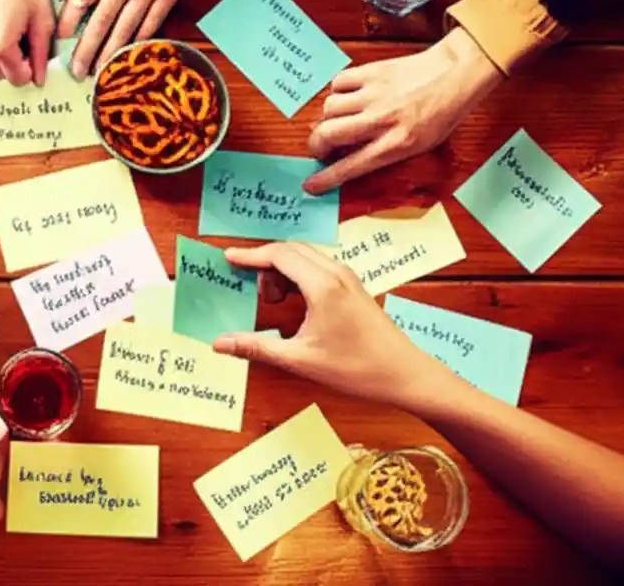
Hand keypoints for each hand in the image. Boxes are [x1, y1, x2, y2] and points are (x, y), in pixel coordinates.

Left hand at [57, 0, 210, 78]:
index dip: (69, 20)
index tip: (61, 37)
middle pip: (100, 22)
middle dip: (86, 50)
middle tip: (76, 71)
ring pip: (124, 29)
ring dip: (110, 53)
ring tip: (100, 72)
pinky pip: (151, 25)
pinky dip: (139, 42)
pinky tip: (130, 56)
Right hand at [211, 243, 463, 411]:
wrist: (405, 374)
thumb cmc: (356, 368)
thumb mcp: (300, 359)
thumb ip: (257, 347)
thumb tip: (219, 343)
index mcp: (322, 285)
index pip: (279, 255)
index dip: (250, 255)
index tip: (227, 258)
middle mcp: (336, 273)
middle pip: (291, 250)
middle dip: (265, 264)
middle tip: (251, 292)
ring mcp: (348, 278)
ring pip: (305, 258)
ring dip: (282, 270)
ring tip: (272, 302)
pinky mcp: (353, 287)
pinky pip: (318, 268)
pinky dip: (298, 276)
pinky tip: (293, 303)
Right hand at [303, 27, 503, 193]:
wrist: (455, 74)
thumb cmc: (439, 114)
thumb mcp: (418, 145)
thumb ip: (383, 152)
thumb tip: (347, 156)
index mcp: (397, 144)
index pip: (352, 167)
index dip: (326, 179)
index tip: (310, 184)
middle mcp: (382, 120)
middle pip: (329, 133)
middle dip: (317, 145)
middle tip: (321, 147)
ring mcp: (375, 94)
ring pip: (329, 107)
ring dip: (329, 116)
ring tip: (340, 118)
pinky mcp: (372, 72)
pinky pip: (338, 83)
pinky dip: (338, 91)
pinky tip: (348, 96)